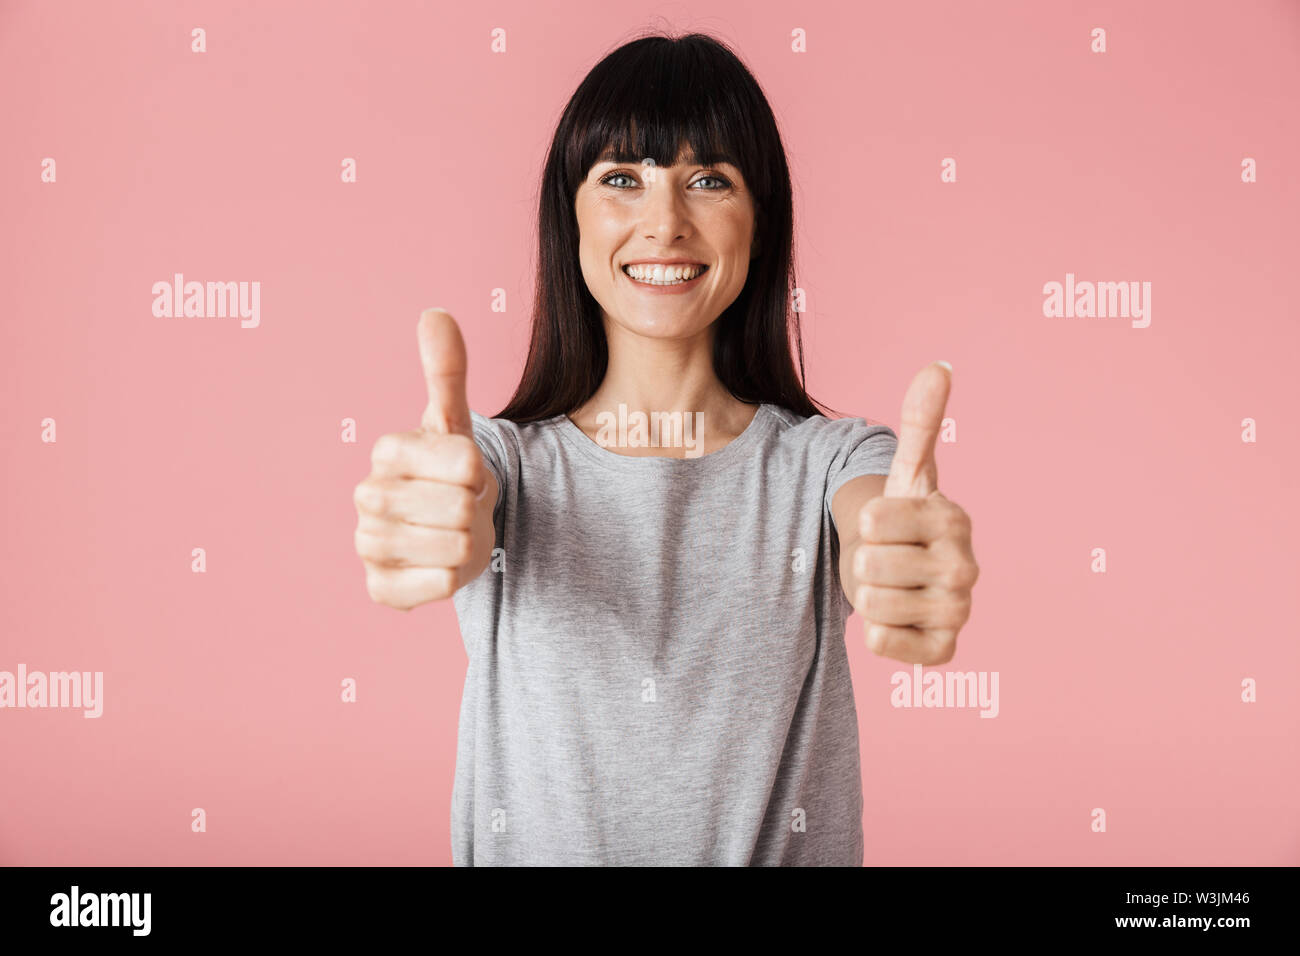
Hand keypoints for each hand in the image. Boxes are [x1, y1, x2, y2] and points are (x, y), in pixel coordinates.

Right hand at [353, 309, 492, 609]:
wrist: (447, 528)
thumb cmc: (449, 471)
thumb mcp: (454, 421)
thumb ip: (447, 370)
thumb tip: (435, 313)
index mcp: (387, 451)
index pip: (466, 465)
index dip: (480, 473)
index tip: (466, 473)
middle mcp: (368, 496)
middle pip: (462, 509)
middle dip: (476, 509)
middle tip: (462, 505)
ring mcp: (368, 544)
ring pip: (455, 548)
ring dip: (469, 543)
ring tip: (454, 531)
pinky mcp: (379, 587)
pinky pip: (438, 586)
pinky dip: (453, 578)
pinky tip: (440, 564)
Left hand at [851, 362, 978, 663]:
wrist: (908, 576)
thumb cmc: (904, 521)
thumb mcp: (906, 472)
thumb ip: (920, 422)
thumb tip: (938, 367)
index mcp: (954, 519)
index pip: (873, 519)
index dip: (866, 522)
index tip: (886, 525)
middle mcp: (966, 568)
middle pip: (868, 565)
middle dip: (863, 561)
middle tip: (886, 559)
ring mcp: (958, 612)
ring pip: (870, 604)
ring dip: (867, 595)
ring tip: (891, 585)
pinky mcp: (942, 650)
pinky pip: (883, 643)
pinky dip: (877, 631)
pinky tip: (897, 617)